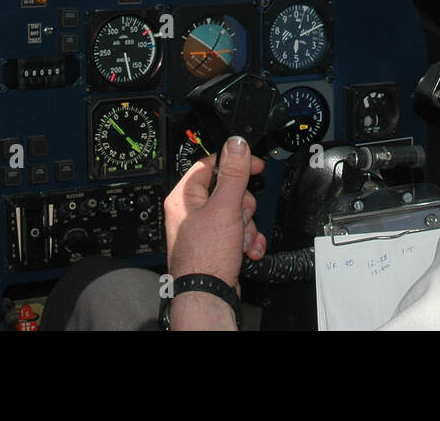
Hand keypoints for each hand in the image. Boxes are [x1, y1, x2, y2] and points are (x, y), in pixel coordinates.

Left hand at [164, 136, 266, 289]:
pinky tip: (246, 250)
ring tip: (241, 240)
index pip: (211, 164)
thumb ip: (233, 174)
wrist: (208, 295)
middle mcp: (192, 211)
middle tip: (240, 216)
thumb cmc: (205, 257)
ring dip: (247, 227)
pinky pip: (238, 232)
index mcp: (185, 196)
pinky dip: (247, 241)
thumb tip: (236, 144)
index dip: (235, 162)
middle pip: (229, 190)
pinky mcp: (217, 244)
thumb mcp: (224, 207)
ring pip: (237, 212)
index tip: (254, 164)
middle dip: (243, 206)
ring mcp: (205, 229)